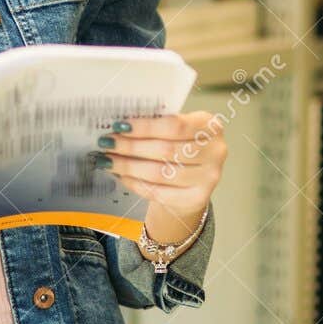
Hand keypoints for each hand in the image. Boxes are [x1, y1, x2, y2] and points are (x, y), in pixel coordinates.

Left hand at [98, 109, 226, 241]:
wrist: (194, 180)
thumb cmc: (180, 147)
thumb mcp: (176, 131)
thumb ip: (156, 126)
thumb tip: (120, 127)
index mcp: (210, 126)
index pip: (175, 125)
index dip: (145, 127)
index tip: (120, 126)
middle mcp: (215, 151)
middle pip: (165, 150)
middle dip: (131, 146)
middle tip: (108, 143)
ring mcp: (209, 177)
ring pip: (159, 172)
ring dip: (129, 166)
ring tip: (109, 160)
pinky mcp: (197, 198)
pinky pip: (159, 192)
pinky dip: (136, 183)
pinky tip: (123, 176)